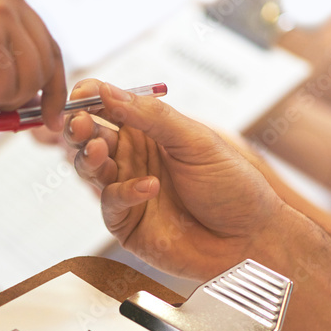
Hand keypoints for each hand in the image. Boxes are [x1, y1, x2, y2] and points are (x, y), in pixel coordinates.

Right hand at [67, 80, 290, 279]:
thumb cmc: (232, 187)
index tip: (81, 95)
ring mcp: (127, 191)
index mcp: (148, 132)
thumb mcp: (196, 141)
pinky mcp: (126, 225)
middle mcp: (133, 159)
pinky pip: (111, 204)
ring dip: (88, 157)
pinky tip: (149, 187)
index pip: (108, 107)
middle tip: (80, 125)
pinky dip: (124, 193)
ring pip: (90, 169)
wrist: (250, 238)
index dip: (90, 98)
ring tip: (98, 150)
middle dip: (80, 128)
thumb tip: (109, 91)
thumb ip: (152, 116)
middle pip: (91, 137)